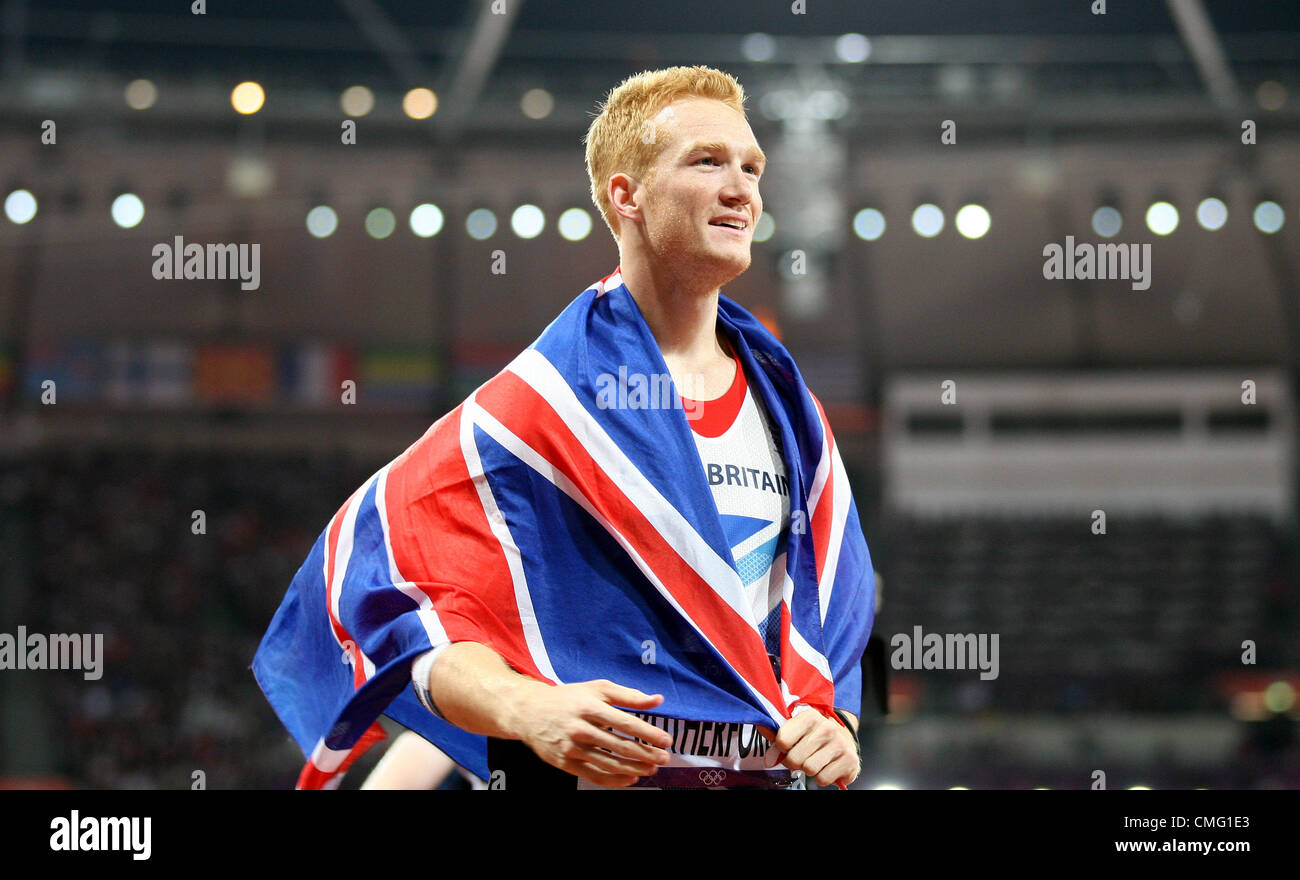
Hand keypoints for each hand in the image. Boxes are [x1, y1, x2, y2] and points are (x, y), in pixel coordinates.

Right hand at [513, 679, 673, 786]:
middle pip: (619, 746)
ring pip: (609, 764)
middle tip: (665, 758)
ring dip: (634, 768)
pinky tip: (631, 778)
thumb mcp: (597, 689)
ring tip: (652, 768)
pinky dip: (615, 780)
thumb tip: (657, 700)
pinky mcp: (565, 763)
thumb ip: (628, 695)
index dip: (648, 733)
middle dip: (646, 754)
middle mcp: (579, 728)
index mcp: (589, 707)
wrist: (528, 711)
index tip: (666, 740)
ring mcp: (571, 748)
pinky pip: (594, 775)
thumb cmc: (568, 698)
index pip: (625, 723)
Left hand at [763, 709, 859, 787]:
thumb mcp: (795, 728)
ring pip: (809, 770)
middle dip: (794, 762)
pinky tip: (826, 766)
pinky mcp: (850, 760)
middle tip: (802, 756)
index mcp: (810, 716)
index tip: (788, 747)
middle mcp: (826, 728)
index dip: (781, 749)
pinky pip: (823, 779)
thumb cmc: (814, 735)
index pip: (782, 740)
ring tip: (815, 760)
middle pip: (794, 759)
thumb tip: (762, 726)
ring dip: (809, 770)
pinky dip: (822, 777)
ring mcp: (839, 744)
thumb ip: (776, 731)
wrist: (844, 739)